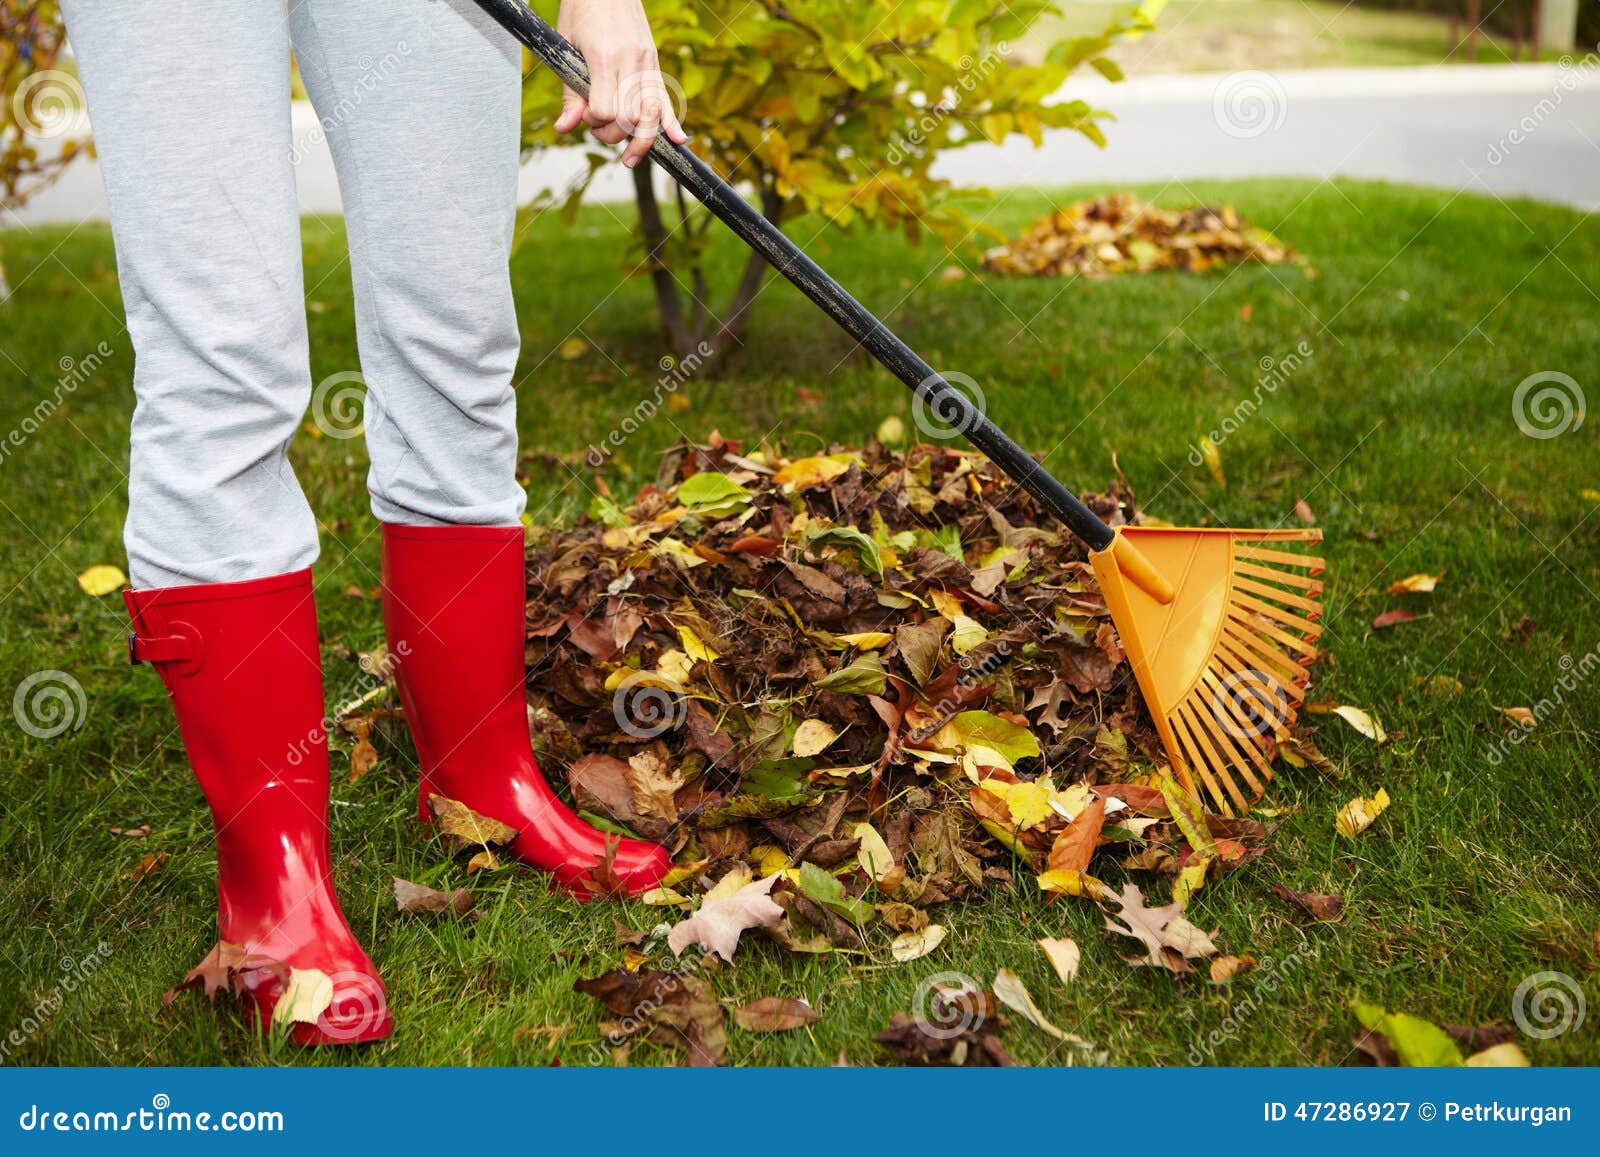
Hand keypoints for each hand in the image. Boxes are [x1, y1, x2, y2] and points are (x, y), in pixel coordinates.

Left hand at [552, 0, 688, 167]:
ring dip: (642, 142)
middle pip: (628, 118)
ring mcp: (647, 63)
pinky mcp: (654, 63)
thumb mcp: (566, 48)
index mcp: (605, 58)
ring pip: (652, 115)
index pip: (604, 109)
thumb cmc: (582, 11)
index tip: (584, 115)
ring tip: (630, 158)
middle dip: (612, 133)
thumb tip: (565, 129)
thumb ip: (570, 92)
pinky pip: (667, 98)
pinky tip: (678, 141)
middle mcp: (630, 62)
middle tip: (597, 127)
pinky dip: (673, 123)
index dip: (592, 121)